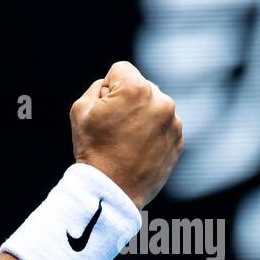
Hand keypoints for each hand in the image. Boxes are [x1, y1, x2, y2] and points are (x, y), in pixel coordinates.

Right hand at [69, 60, 182, 208]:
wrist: (112, 190)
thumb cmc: (93, 149)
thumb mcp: (80, 109)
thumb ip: (96, 87)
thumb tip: (111, 87)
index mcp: (137, 89)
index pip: (121, 69)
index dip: (107, 87)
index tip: (104, 109)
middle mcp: (161, 101)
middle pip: (140, 86)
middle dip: (127, 99)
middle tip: (114, 127)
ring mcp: (173, 122)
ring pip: (153, 105)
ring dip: (141, 115)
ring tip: (125, 140)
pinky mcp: (178, 140)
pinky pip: (163, 124)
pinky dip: (152, 132)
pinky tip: (137, 149)